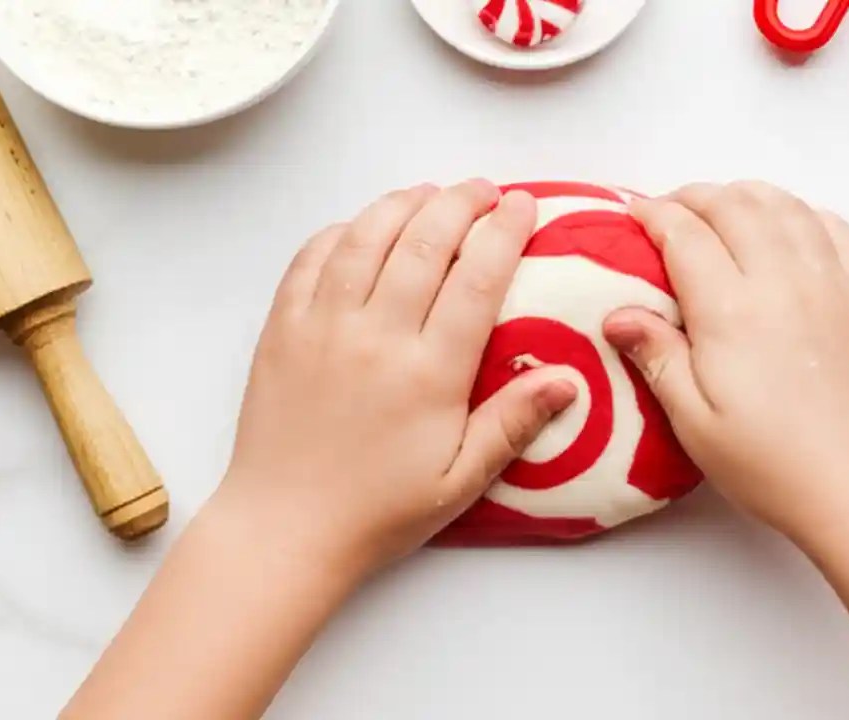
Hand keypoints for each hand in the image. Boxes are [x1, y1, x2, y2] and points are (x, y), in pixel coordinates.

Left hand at [221, 181, 574, 577]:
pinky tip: (362, 227)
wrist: (283, 529)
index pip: (476, 278)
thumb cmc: (378, 512)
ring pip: (366, 237)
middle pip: (424, 241)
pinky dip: (341, 231)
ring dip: (402, 204)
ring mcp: (322, 327)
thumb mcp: (460, 481)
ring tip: (430, 195)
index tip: (523, 205)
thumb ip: (512, 424)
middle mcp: (376, 337)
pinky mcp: (281, 330)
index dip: (504, 232)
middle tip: (484, 190)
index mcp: (429, 373)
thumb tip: (567, 379)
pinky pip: (311, 259)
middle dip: (461, 202)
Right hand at [604, 181, 848, 543]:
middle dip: (694, 196)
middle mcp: (783, 279)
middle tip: (670, 211)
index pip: (686, 233)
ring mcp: (832, 281)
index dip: (654, 215)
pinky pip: (835, 227)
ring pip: (786, 205)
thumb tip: (618, 313)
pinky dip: (804, 213)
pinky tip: (790, 227)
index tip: (634, 216)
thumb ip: (657, 357)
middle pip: (734, 205)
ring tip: (722, 209)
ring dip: (747, 195)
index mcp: (731, 310)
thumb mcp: (695, 423)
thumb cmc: (774, 465)